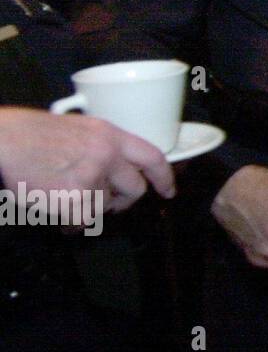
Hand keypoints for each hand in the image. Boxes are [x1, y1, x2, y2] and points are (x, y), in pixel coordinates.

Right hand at [0, 107, 173, 213]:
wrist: (7, 140)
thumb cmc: (34, 133)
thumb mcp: (80, 128)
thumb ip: (104, 146)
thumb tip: (117, 170)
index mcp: (111, 136)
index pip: (152, 157)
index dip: (164, 177)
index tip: (168, 190)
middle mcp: (107, 155)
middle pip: (135, 189)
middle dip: (124, 200)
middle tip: (110, 202)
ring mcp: (91, 178)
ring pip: (105, 207)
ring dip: (90, 209)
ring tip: (69, 200)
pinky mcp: (74, 199)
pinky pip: (83, 221)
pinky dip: (72, 222)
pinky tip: (60, 213)